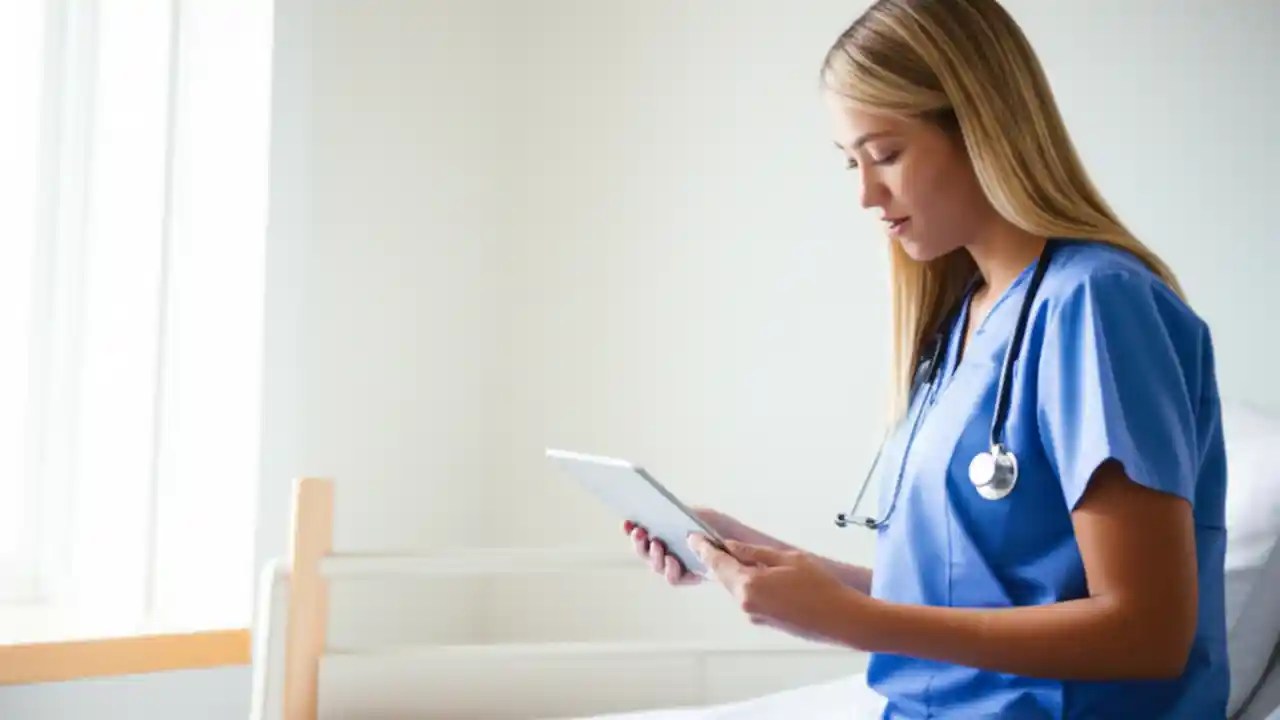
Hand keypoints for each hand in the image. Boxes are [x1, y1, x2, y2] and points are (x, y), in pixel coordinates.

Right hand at [622, 507, 739, 586]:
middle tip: (639, 531)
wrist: (749, 547)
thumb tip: (660, 510)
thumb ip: (682, 514)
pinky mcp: (692, 577)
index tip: (626, 522)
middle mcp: (671, 552)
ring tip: (656, 543)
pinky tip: (671, 559)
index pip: (645, 533)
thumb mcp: (702, 515)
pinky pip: (675, 578)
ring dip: (652, 555)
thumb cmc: (726, 530)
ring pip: (656, 566)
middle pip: (645, 551)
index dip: (632, 529)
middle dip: (638, 542)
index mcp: (669, 535)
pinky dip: (670, 570)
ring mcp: (680, 566)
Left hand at [687, 533, 868, 645]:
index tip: (692, 537)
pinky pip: (749, 598)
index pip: (717, 563)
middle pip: (724, 577)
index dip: (704, 548)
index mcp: (749, 585)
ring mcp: (754, 616)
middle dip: (719, 560)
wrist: (842, 620)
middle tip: (712, 541)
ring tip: (742, 554)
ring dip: (736, 572)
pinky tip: (761, 575)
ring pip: (737, 588)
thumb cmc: (820, 586)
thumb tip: (731, 546)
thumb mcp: (787, 559)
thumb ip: (755, 552)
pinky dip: (748, 584)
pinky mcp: (764, 622)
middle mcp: (746, 603)